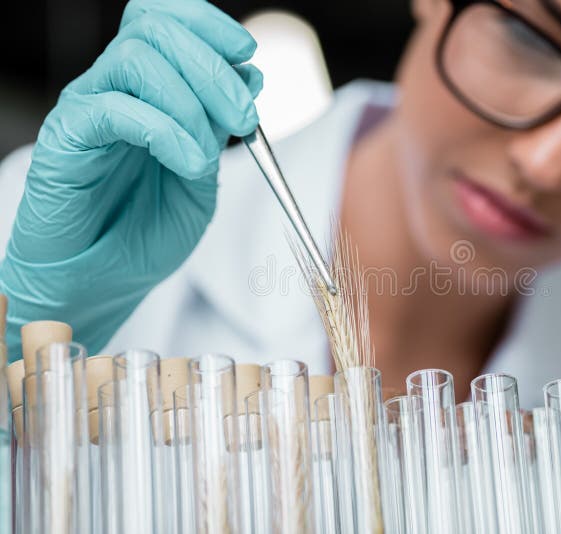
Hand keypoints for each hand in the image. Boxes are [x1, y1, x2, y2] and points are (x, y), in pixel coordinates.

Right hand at [0, 0, 262, 356]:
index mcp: (146, 91)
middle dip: (213, 69)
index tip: (249, 56)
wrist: (102, 283)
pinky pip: (112, 109)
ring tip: (208, 154)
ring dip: (191, 103)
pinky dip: (164, 131)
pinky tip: (187, 164)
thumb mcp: (202, 178)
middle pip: (155, 29)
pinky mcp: (66, 139)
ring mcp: (87, 109)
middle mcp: (114, 89)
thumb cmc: (146, 233)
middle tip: (244, 119)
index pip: (167, 20)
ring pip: (136, 59)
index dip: (210, 26)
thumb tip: (250, 75)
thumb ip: (221, 129)